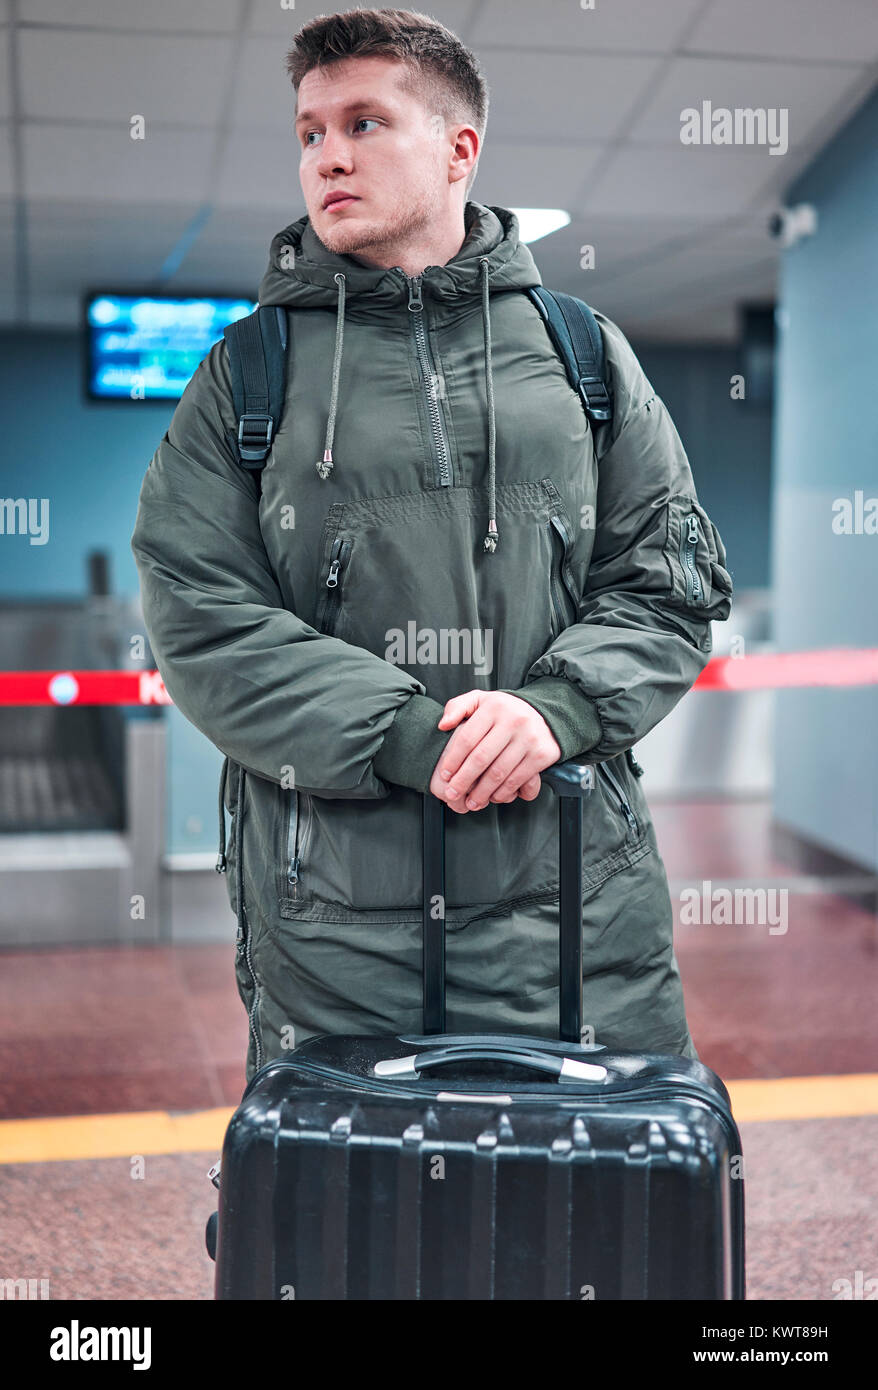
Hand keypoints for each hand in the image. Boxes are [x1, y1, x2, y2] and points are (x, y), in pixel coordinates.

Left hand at [428, 690, 560, 812]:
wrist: (547, 715)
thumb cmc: (506, 711)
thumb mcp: (481, 700)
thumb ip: (457, 707)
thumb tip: (443, 725)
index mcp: (494, 707)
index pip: (467, 738)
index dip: (453, 760)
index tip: (445, 775)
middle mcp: (513, 721)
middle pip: (481, 758)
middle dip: (463, 780)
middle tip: (452, 793)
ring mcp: (529, 738)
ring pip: (498, 772)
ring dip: (482, 792)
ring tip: (471, 801)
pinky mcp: (541, 755)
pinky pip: (517, 779)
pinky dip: (503, 792)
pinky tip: (493, 796)